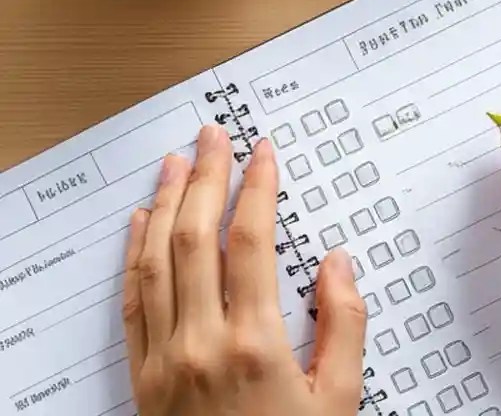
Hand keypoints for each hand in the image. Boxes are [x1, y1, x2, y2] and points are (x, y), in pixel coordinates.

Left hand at [123, 126, 367, 415]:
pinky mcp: (142, 378)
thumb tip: (336, 261)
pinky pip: (132, 302)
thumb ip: (343, 323)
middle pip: (195, 237)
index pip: (251, 241)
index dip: (257, 187)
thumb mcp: (341, 398)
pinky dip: (133, 255)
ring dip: (166, 203)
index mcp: (256, 343)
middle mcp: (201, 342)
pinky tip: (142, 224)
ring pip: (156, 261)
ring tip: (177, 162)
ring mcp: (164, 359)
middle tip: (214, 136)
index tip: (263, 152)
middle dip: (206, 177)